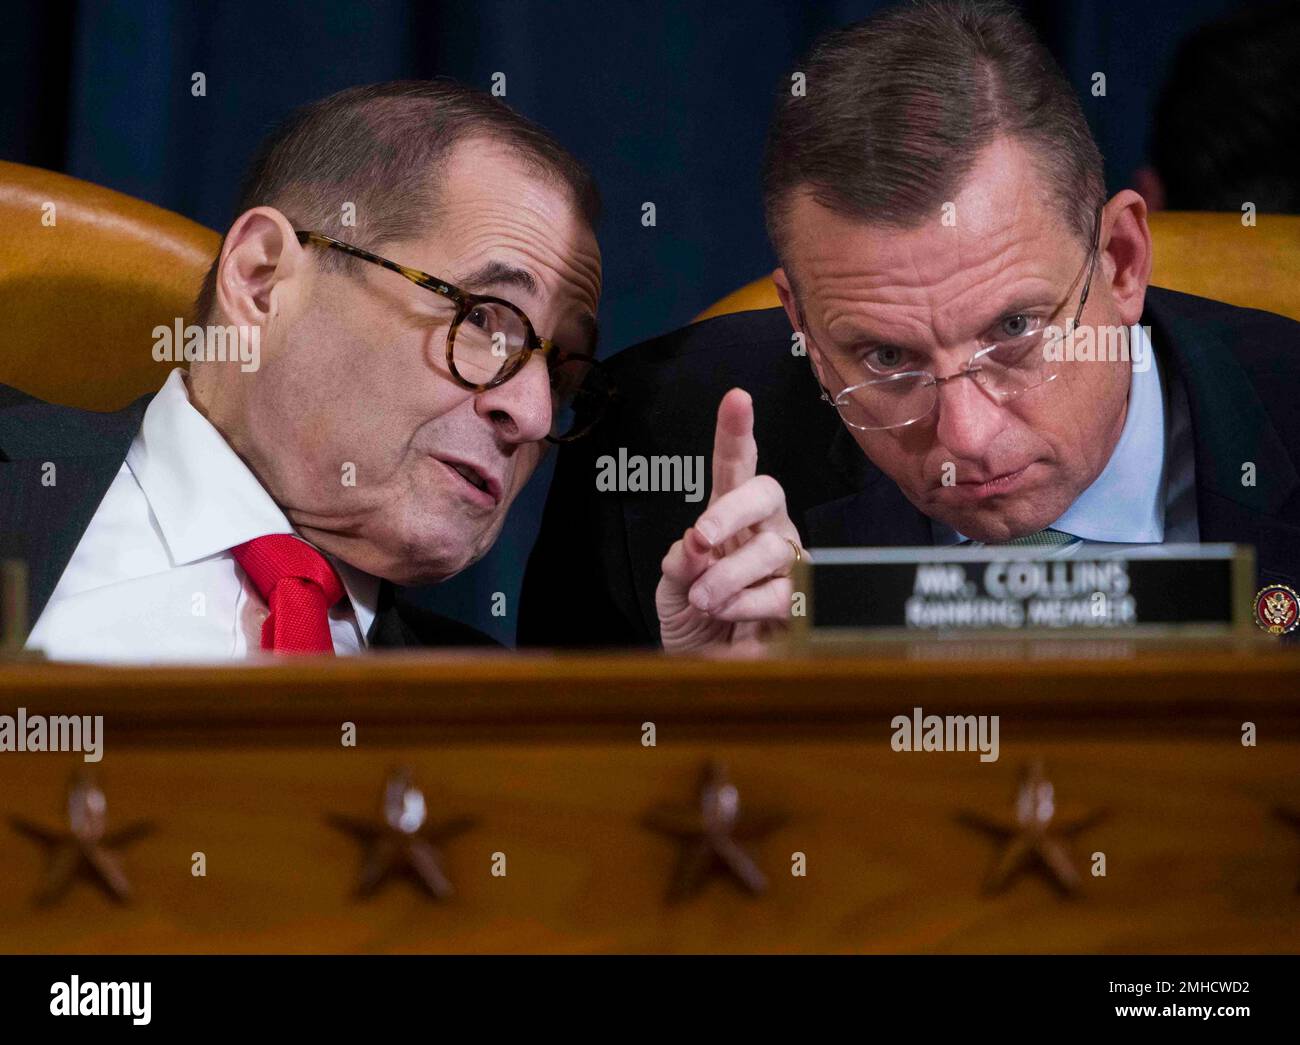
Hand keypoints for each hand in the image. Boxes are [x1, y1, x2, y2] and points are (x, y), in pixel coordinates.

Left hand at [656, 388, 804, 652]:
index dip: (736, 432)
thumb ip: (678, 564)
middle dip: (731, 511)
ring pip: (771, 549)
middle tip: (701, 539)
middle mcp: (766, 529)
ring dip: (730, 575)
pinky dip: (746, 605)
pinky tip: (727, 615)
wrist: (705, 664)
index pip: (736, 465)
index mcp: (728, 513)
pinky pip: (781, 594)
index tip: (737, 398)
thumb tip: (695, 545)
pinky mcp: (802, 601)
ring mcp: (788, 563)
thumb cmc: (692, 616)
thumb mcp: (671, 587)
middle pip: (766, 493)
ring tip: (703, 598)